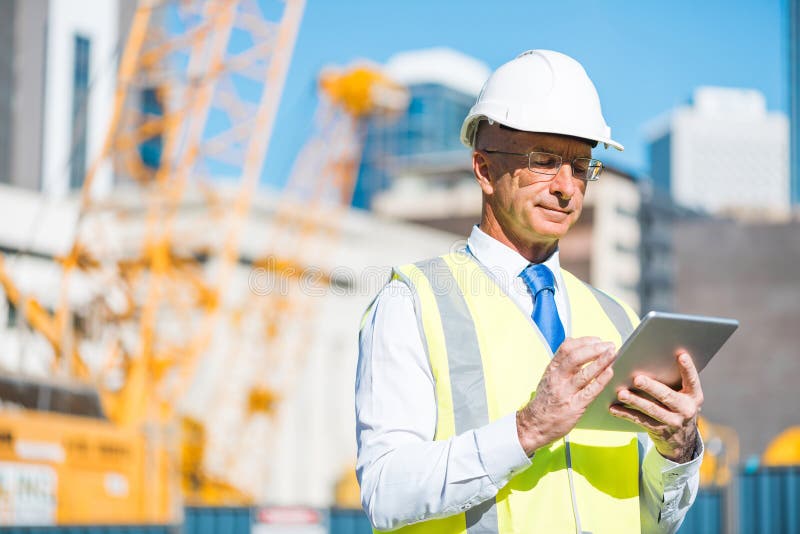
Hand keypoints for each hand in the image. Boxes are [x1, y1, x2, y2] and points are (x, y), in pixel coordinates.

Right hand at [517, 337, 616, 455]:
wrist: (535, 424)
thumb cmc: (545, 401)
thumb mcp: (548, 377)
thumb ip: (561, 362)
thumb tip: (575, 343)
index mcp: (552, 369)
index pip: (566, 348)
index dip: (584, 341)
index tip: (597, 340)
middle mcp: (557, 378)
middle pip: (575, 357)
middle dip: (594, 348)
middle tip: (609, 345)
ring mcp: (566, 392)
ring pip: (584, 373)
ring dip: (601, 361)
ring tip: (613, 354)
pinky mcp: (574, 406)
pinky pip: (590, 391)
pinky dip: (601, 380)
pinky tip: (609, 372)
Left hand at [610, 351, 702, 462]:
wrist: (683, 439)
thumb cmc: (678, 405)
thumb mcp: (683, 395)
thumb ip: (673, 380)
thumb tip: (649, 359)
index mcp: (694, 396)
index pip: (692, 380)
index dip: (687, 368)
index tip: (681, 355)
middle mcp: (686, 409)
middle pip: (667, 396)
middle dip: (651, 387)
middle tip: (637, 379)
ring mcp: (673, 421)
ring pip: (651, 409)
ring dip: (635, 401)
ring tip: (621, 393)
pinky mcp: (659, 431)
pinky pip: (640, 420)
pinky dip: (626, 413)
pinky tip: (614, 408)